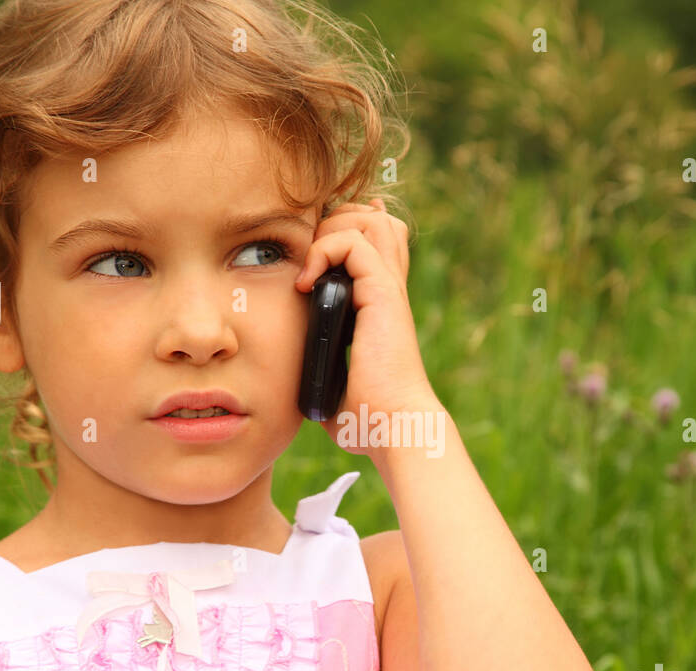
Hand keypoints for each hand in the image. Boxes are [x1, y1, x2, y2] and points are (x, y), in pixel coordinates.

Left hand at [294, 198, 438, 452]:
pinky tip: (305, 285)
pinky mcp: (382, 293)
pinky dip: (323, 251)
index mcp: (380, 307)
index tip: (309, 260)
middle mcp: (387, 290)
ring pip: (368, 219)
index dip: (344, 233)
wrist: (393, 427)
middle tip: (306, 261)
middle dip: (334, 223)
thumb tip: (301, 376)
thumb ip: (319, 369)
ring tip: (308, 267)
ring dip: (330, 231)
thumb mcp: (334, 385)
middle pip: (375, 218)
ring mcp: (387, 288)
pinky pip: (352, 242)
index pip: (375, 244)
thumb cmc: (367, 420)